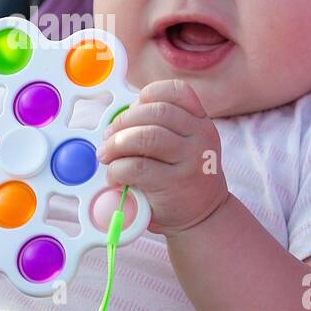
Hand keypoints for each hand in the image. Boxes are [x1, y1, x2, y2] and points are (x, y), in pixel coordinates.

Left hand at [96, 78, 228, 235]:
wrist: (204, 218)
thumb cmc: (183, 180)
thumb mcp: (184, 148)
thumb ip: (160, 130)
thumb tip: (118, 121)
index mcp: (201, 122)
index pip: (177, 92)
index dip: (149, 94)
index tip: (132, 106)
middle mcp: (200, 137)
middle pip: (156, 112)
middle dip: (124, 120)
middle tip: (109, 136)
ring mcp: (190, 160)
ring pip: (146, 136)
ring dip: (117, 143)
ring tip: (106, 154)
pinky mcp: (175, 183)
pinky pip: (137, 167)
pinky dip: (118, 169)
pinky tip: (114, 176)